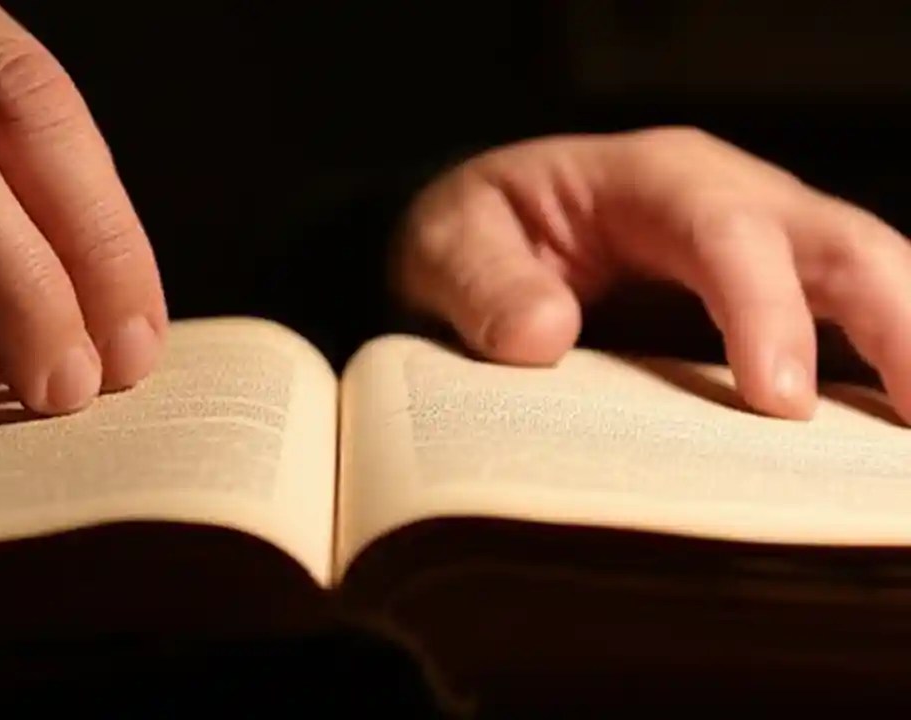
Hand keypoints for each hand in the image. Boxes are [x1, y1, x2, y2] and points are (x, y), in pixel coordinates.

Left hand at [395, 126, 910, 421]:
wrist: (485, 237)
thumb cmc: (475, 234)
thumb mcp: (447, 246)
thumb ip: (482, 284)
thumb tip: (540, 339)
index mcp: (651, 178)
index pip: (728, 233)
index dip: (765, 310)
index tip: (777, 402)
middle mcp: (726, 200)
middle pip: (838, 242)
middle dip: (891, 322)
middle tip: (910, 420)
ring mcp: (761, 246)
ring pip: (865, 276)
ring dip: (906, 345)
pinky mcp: (769, 294)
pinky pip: (843, 322)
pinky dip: (874, 371)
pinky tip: (884, 433)